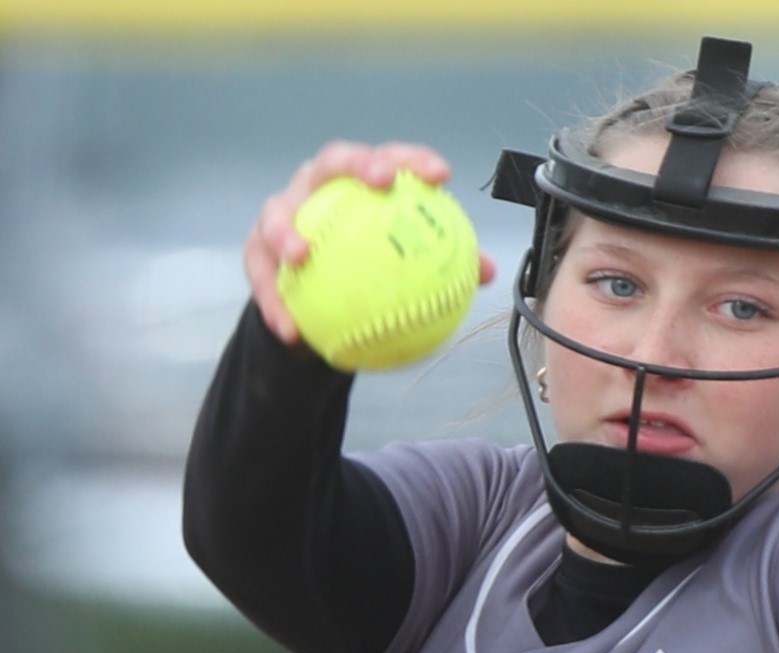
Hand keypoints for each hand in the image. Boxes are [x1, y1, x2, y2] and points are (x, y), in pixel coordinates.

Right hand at [243, 140, 498, 344]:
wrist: (320, 294)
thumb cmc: (370, 264)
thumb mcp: (404, 265)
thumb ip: (445, 263)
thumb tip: (488, 270)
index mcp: (360, 183)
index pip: (389, 160)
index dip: (412, 160)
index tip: (441, 175)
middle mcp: (319, 187)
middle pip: (333, 162)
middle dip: (356, 164)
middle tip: (380, 181)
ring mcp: (283, 213)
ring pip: (278, 214)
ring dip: (287, 233)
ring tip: (302, 257)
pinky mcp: (256, 250)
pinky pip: (262, 276)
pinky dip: (274, 303)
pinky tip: (290, 332)